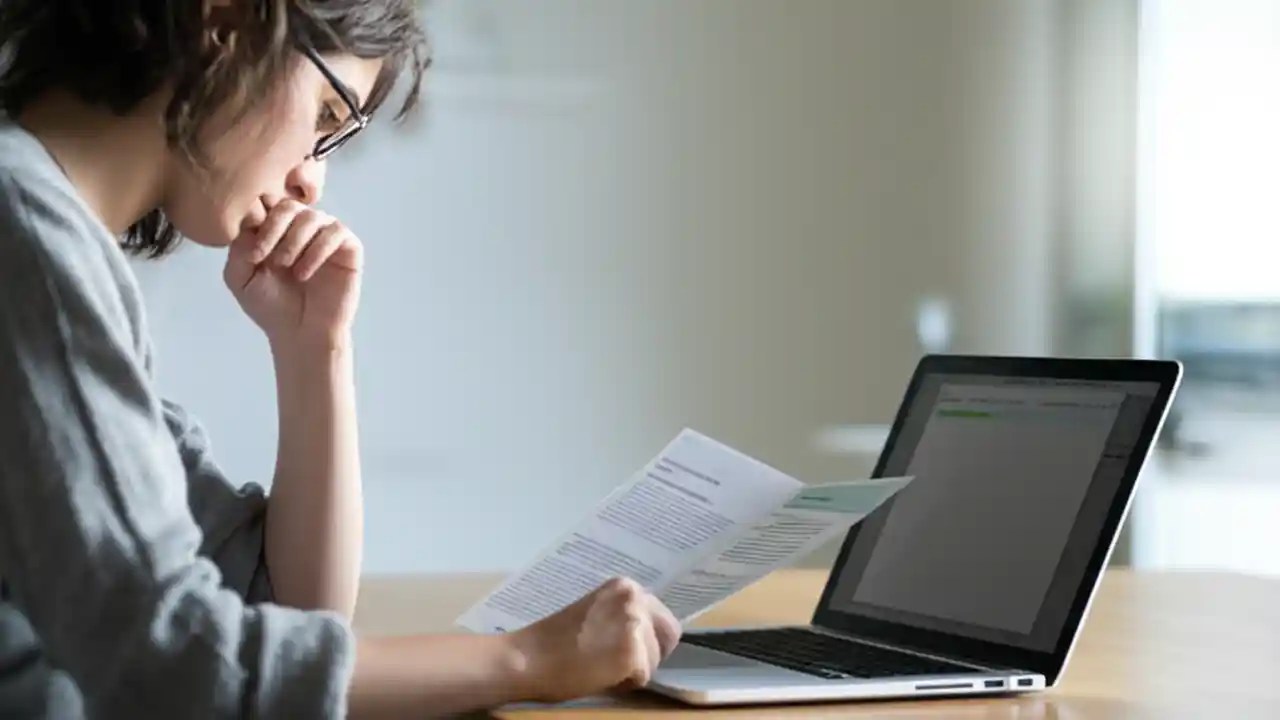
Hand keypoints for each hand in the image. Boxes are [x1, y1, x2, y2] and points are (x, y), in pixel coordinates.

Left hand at [223, 199, 363, 349]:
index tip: (252, 253)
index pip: (266, 202)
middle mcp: (301, 228)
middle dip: (274, 227)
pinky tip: (304, 273)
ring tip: (286, 267)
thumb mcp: (240, 277)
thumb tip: (252, 217)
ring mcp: (326, 236)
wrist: (300, 334)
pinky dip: (318, 250)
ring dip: (295, 240)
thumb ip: (238, 246)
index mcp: (275, 229)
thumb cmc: (271, 307)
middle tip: (265, 257)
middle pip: (288, 204)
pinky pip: (336, 232)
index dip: (257, 220)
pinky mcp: (348, 248)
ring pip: (312, 216)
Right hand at [509, 577, 681, 702]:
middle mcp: (634, 598)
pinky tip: (600, 676)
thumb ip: (622, 616)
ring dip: (635, 670)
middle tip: (622, 665)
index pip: (660, 615)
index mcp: (625, 585)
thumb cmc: (554, 641)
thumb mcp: (596, 614)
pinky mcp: (632, 652)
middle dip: (651, 653)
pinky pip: (643, 677)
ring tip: (601, 668)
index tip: (628, 649)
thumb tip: (647, 635)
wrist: (528, 658)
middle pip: (669, 634)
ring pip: (656, 659)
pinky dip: (624, 684)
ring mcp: (635, 624)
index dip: (649, 638)